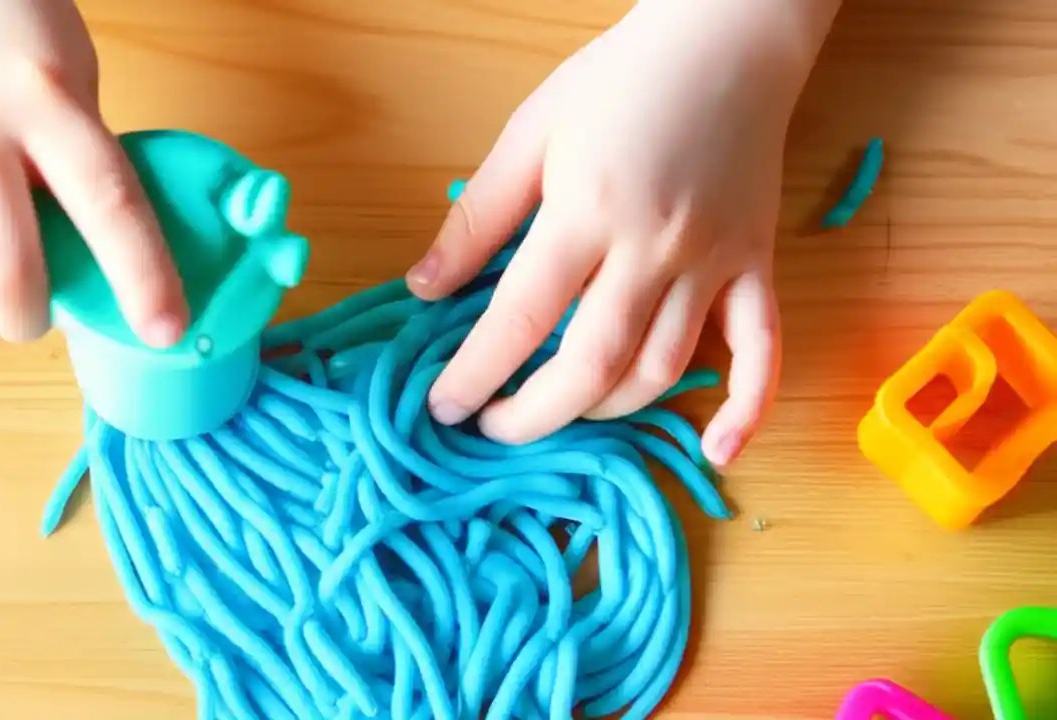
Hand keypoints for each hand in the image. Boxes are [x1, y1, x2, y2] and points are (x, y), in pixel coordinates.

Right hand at [0, 0, 186, 345]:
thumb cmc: (2, 15)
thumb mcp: (68, 73)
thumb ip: (76, 154)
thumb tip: (87, 248)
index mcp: (49, 100)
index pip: (109, 202)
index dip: (142, 277)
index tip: (165, 331)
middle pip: (6, 269)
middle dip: (26, 317)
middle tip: (30, 312)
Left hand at [407, 0, 838, 467]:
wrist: (727, 39)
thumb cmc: (619, 78)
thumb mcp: (530, 134)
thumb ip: (477, 219)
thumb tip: (424, 290)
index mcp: (587, 209)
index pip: (523, 316)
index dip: (477, 372)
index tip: (444, 406)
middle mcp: (654, 246)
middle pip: (593, 362)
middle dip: (534, 414)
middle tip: (494, 427)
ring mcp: (714, 261)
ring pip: (663, 368)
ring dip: (605, 410)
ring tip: (562, 411)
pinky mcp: (756, 264)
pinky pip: (764, 349)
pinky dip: (747, 408)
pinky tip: (717, 451)